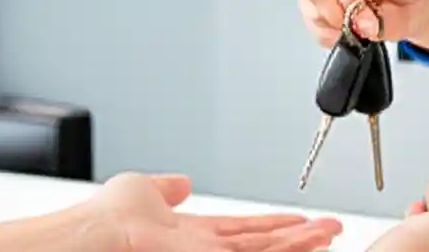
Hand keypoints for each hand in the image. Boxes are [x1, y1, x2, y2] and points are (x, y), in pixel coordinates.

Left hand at [86, 172, 341, 251]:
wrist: (97, 238)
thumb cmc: (106, 221)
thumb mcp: (141, 190)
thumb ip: (166, 189)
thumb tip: (179, 184)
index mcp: (188, 235)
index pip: (242, 232)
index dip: (273, 227)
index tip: (298, 220)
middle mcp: (204, 251)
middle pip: (263, 244)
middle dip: (299, 237)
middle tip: (330, 228)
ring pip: (268, 251)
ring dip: (303, 241)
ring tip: (331, 232)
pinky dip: (292, 246)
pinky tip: (314, 237)